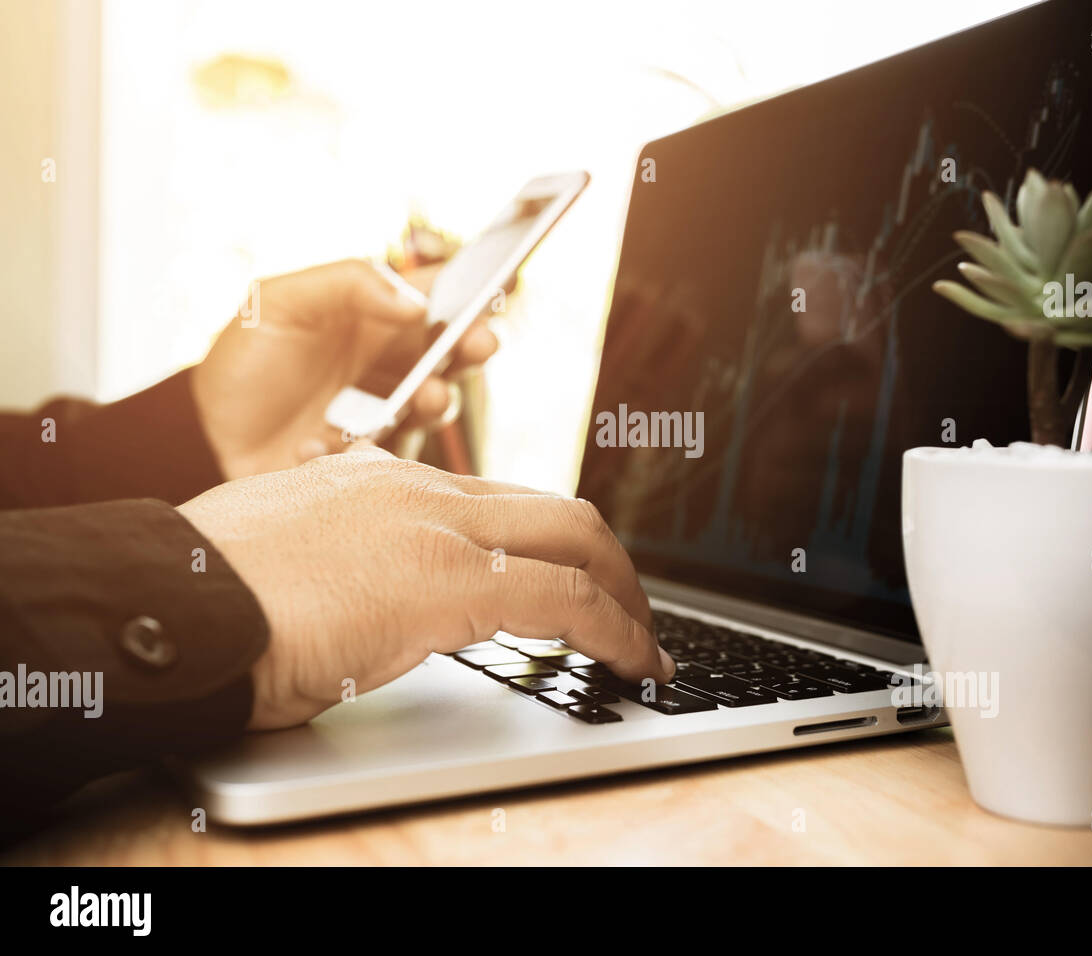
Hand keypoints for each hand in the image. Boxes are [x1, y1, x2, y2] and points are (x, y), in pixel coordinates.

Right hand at [176, 445, 674, 728]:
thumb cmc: (206, 593)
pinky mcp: (447, 581)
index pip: (498, 500)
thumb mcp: (287, 557)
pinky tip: (636, 659)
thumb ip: (342, 556)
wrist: (167, 601)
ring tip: (643, 639)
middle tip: (628, 605)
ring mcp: (438, 528)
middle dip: (608, 558)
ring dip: (624, 592)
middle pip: (555, 508)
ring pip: (576, 539)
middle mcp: (420, 491)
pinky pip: (566, 599)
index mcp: (382, 482)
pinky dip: (616, 629)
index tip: (571, 574)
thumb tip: (363, 588)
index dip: (550, 539)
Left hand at [191, 259, 497, 479]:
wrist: (207, 436)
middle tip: (480, 343)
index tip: (499, 282)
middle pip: (452, 349)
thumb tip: (416, 303)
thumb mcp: (280, 302)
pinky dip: (369, 447)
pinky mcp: (376, 460)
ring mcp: (388, 412)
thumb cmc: (247, 360)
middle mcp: (391, 363)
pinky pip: (396, 454)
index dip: (472, 286)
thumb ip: (348, 284)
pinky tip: (321, 442)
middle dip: (474, 344)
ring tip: (422, 396)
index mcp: (375, 316)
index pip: (436, 294)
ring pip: (436, 403)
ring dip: (436, 398)